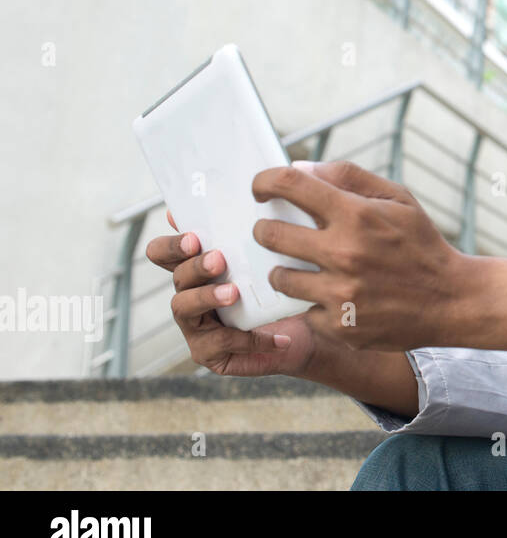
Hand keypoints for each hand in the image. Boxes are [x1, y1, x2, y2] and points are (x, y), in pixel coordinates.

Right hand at [144, 210, 321, 377]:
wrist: (312, 329)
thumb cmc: (287, 283)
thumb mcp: (277, 252)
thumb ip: (263, 224)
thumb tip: (269, 183)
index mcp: (197, 266)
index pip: (164, 252)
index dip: (171, 244)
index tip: (194, 236)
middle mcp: (190, 293)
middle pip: (175, 276)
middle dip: (194, 266)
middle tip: (218, 259)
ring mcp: (196, 325)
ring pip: (184, 307)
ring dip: (207, 297)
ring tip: (233, 292)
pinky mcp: (209, 354)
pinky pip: (219, 344)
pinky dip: (249, 338)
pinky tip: (277, 336)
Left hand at [250, 161, 476, 352]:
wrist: (451, 299)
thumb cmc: (421, 244)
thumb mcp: (398, 199)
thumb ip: (350, 177)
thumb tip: (301, 169)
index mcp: (357, 215)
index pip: (291, 185)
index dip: (265, 181)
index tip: (261, 188)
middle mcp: (344, 253)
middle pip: (270, 234)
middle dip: (265, 229)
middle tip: (273, 231)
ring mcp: (340, 293)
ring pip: (280, 277)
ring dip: (285, 269)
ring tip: (302, 268)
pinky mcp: (340, 326)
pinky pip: (304, 311)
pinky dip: (314, 303)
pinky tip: (332, 297)